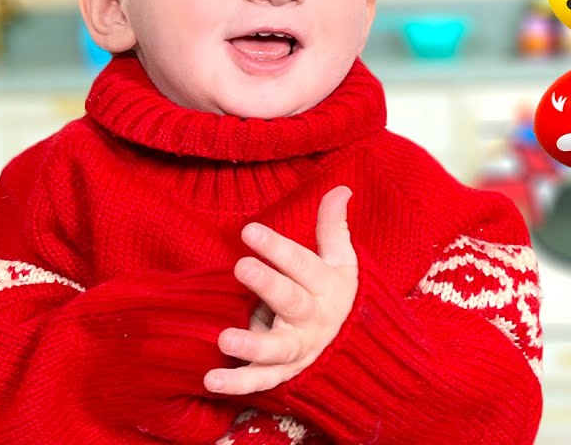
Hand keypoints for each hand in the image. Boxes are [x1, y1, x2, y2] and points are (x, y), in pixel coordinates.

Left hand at [205, 186, 358, 394]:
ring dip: (252, 345)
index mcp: (327, 285)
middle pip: (292, 301)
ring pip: (278, 348)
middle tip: (242, 267)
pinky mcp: (284, 373)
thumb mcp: (341, 260)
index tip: (249, 230)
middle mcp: (314, 318)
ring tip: (224, 338)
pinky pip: (261, 380)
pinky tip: (211, 380)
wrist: (359, 350)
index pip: (303, 264)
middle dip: (268, 285)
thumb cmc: (338, 295)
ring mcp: (299, 348)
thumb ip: (333, 226)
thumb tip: (341, 187)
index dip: (278, 248)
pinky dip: (238, 383)